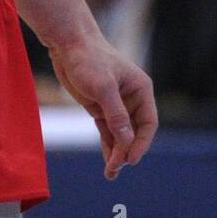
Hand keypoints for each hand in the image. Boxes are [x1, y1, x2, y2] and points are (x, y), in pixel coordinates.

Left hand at [48, 35, 157, 175]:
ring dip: (117, 153)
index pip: (148, 123)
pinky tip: (107, 162)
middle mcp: (131, 98)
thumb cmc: (89, 59)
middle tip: (115, 168)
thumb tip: (127, 141)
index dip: (142, 143)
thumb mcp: (103, 87)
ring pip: (121, 135)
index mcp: (141, 89)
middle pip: (135, 132)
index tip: (131, 159)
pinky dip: (108, 146)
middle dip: (126, 151)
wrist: (68, 44)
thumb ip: (116, 115)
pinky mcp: (100, 107)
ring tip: (110, 173)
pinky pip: (108, 132)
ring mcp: (115, 104)